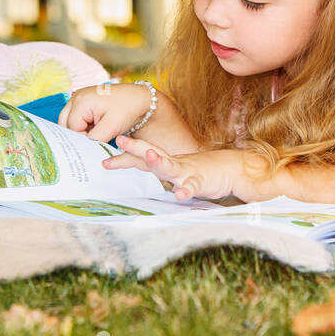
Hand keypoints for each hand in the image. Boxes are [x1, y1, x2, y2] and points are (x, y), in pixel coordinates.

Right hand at [57, 82, 151, 143]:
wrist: (141, 98)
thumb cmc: (128, 109)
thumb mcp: (111, 127)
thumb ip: (94, 140)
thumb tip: (83, 151)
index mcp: (81, 101)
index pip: (71, 128)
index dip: (82, 139)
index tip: (95, 144)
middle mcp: (77, 97)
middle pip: (66, 123)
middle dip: (78, 135)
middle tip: (93, 142)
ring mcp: (80, 98)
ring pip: (70, 121)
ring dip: (80, 131)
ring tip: (97, 135)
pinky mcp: (85, 101)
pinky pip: (77, 117)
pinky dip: (84, 126)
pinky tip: (97, 130)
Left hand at [105, 135, 268, 201]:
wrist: (231, 169)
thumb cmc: (201, 171)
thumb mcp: (176, 170)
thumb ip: (160, 168)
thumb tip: (140, 166)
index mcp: (167, 162)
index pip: (141, 158)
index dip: (124, 157)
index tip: (103, 159)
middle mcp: (174, 164)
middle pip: (151, 154)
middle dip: (134, 148)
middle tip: (119, 140)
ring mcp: (187, 171)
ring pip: (170, 166)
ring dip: (158, 160)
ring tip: (147, 155)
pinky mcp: (201, 181)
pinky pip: (193, 187)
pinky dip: (186, 191)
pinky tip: (179, 195)